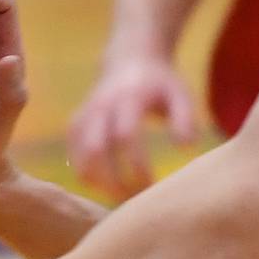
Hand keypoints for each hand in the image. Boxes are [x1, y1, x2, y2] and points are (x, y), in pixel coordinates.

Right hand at [67, 55, 197, 198]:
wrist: (130, 58)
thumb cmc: (160, 83)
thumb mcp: (179, 94)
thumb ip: (185, 119)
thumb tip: (185, 149)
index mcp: (128, 98)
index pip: (125, 136)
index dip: (136, 164)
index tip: (151, 185)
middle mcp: (100, 106)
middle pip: (95, 150)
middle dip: (111, 180)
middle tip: (131, 200)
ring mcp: (84, 115)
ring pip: (80, 157)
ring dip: (97, 183)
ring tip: (119, 198)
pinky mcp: (75, 125)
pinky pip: (73, 156)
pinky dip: (87, 175)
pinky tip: (106, 187)